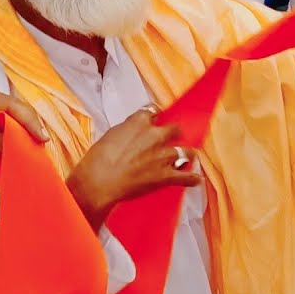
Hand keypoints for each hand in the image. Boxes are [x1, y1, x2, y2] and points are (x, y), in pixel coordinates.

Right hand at [67, 108, 202, 229]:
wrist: (98, 182)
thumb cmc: (98, 161)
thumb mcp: (111, 135)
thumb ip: (128, 130)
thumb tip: (133, 132)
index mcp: (139, 122)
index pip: (154, 110)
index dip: (157, 116)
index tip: (157, 120)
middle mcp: (155, 136)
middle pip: (175, 128)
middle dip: (175, 134)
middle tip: (173, 137)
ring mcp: (162, 155)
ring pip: (186, 151)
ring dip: (187, 155)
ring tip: (188, 157)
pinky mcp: (165, 175)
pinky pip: (186, 177)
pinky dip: (192, 180)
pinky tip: (196, 180)